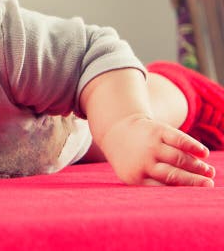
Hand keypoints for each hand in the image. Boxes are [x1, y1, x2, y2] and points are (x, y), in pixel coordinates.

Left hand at [99, 114, 215, 186]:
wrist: (118, 132)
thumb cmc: (134, 161)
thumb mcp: (135, 175)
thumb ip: (156, 184)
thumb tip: (185, 193)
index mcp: (136, 178)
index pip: (161, 187)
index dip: (179, 191)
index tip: (194, 196)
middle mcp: (143, 161)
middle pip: (172, 174)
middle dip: (192, 180)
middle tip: (209, 185)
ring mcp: (150, 145)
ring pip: (177, 157)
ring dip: (196, 165)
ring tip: (209, 172)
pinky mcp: (157, 130)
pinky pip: (177, 139)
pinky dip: (192, 145)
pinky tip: (204, 153)